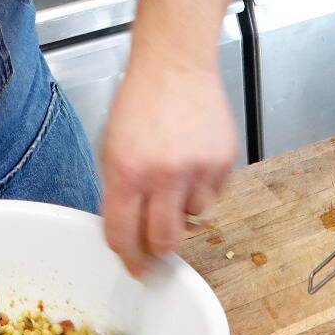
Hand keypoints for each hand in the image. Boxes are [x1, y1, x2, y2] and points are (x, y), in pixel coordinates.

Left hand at [97, 47, 236, 275]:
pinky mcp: (224, 161)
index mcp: (125, 170)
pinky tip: (193, 162)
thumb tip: (127, 234)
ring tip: (175, 178)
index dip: (129, 259)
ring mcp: (197, 168)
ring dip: (183, 210)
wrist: (174, 65)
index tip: (135, 269)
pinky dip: (203, 189)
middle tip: (157, 246)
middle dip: (159, 250)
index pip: (123, 235)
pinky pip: (214, 196)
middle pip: (164, 241)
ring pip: (194, 220)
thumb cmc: (139, 102)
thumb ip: (117, 192)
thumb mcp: (110, 146)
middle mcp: (163, 174)